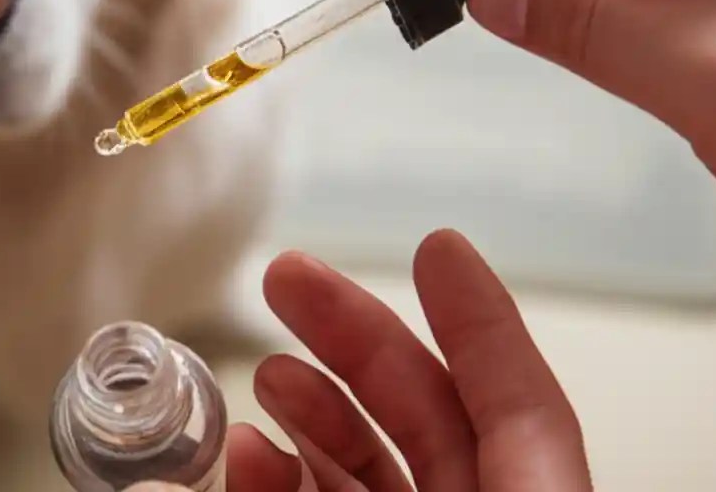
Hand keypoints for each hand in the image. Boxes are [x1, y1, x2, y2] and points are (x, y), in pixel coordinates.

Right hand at [130, 230, 590, 490]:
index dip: (481, 319)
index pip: (521, 407)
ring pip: (383, 471)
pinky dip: (290, 485)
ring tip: (267, 371)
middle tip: (290, 278)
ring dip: (317, 415)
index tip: (438, 248)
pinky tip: (250, 454)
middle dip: (356, 341)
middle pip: (435, 419)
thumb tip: (194, 469)